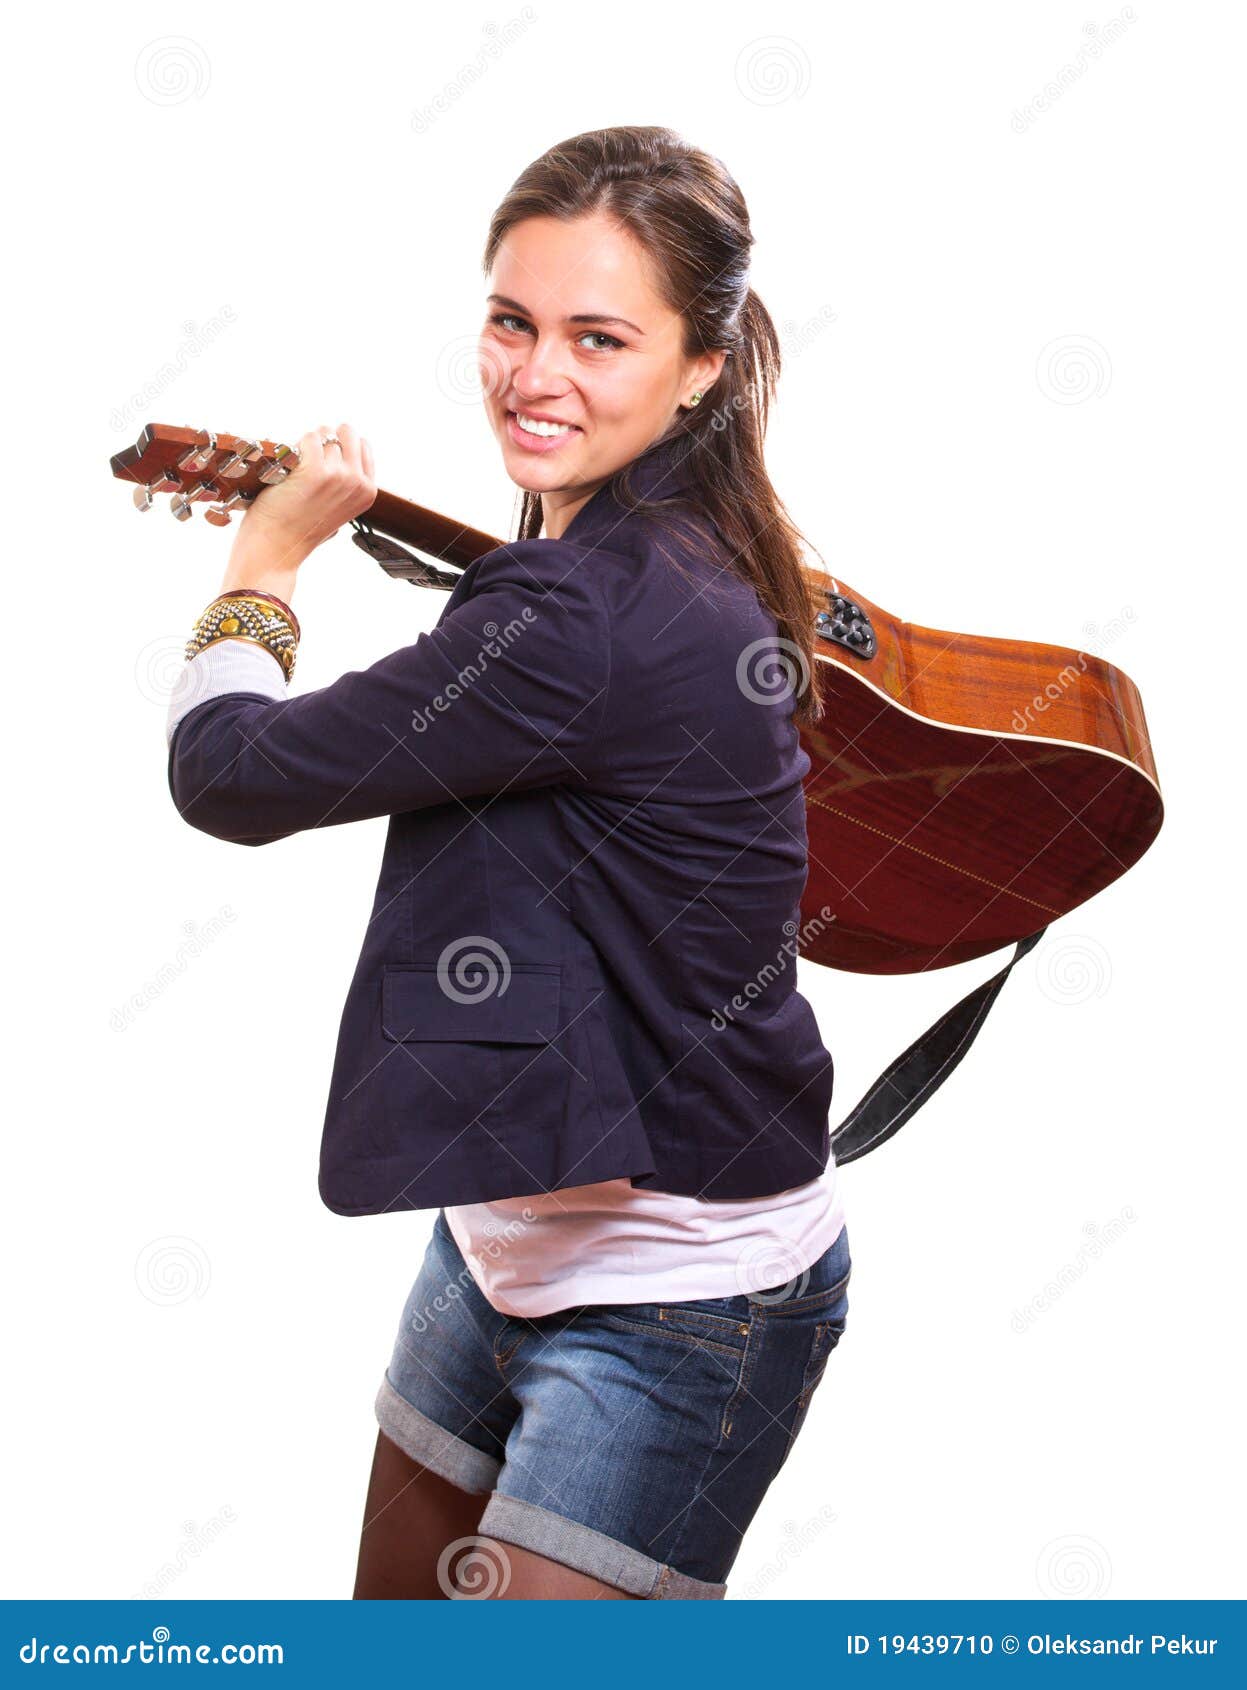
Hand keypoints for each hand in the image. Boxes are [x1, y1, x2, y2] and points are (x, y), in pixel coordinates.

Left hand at [219, 422, 376, 601]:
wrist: (276, 548)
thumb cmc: (299, 528)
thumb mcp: (337, 508)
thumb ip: (346, 482)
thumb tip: (338, 445)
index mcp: (368, 492)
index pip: (362, 445)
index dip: (339, 446)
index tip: (323, 459)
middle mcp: (357, 483)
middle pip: (346, 433)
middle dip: (326, 438)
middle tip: (308, 457)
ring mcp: (338, 476)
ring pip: (324, 435)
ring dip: (307, 444)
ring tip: (295, 468)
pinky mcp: (315, 471)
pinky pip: (309, 439)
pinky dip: (296, 446)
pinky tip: (288, 464)